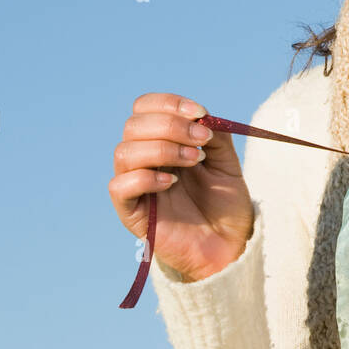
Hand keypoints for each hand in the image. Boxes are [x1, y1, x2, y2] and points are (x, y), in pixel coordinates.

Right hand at [108, 92, 254, 281]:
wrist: (229, 244)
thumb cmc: (224, 203)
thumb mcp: (226, 161)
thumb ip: (214, 135)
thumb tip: (199, 115)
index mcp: (162, 141)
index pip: (144, 108)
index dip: (168, 104)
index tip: (199, 114)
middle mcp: (144, 159)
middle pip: (133, 125)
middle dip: (171, 126)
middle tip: (202, 142)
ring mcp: (135, 185)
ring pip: (124, 152)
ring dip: (162, 149)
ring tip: (194, 161)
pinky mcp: (131, 212)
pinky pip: (119, 187)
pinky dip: (145, 178)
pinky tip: (172, 182)